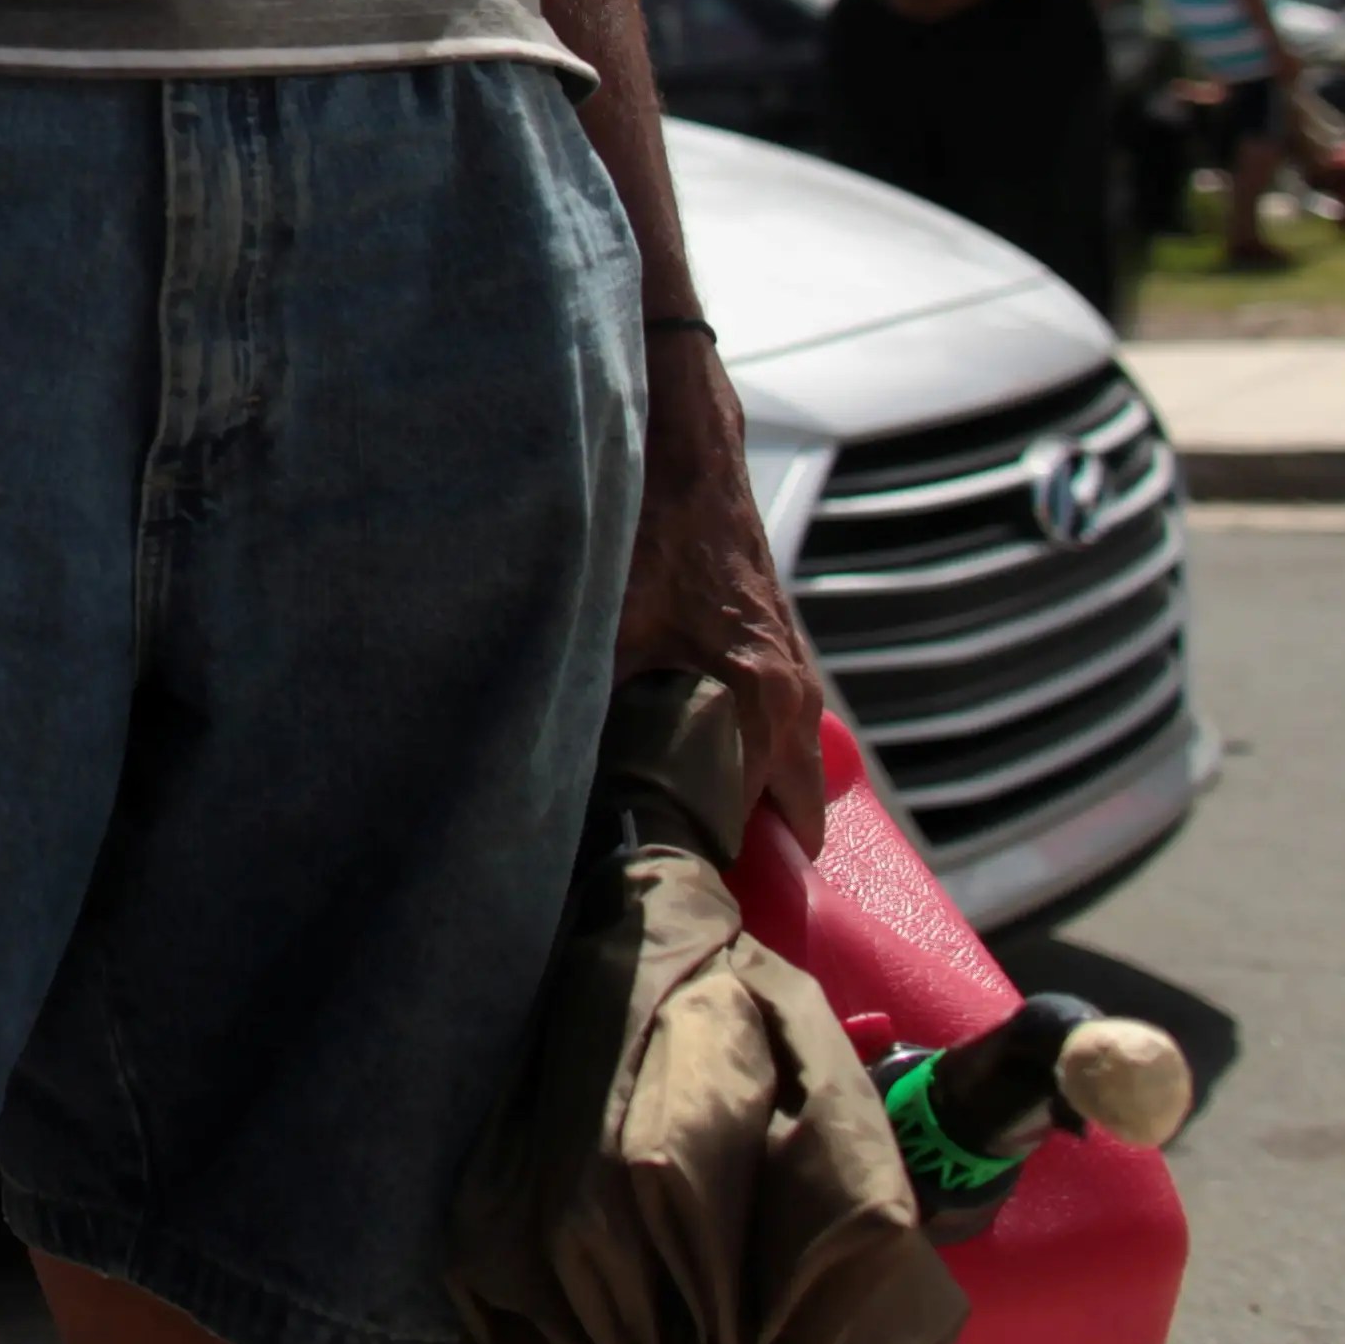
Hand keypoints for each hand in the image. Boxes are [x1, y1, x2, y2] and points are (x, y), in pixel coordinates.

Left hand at [618, 325, 826, 849]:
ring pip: (778, 775)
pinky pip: (768, 734)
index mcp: (760, 706)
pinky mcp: (773, 652)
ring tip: (668, 831)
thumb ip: (596, 713)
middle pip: (786, 819)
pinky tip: (679, 766)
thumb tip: (555, 790)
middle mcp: (789, 701)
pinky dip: (738, 761)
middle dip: (735, 853)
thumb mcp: (608, 628)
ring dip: (736, 805)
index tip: (671, 898)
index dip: (716, 871)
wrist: (684, 445)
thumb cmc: (650, 529)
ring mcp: (790, 677)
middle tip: (667, 879)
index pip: (762, 833)